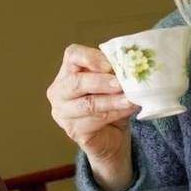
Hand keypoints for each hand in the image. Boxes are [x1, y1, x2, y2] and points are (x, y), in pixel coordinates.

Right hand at [47, 44, 137, 190]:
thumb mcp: (111, 83)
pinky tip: (130, 108)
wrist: (111, 136)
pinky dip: (117, 113)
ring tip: (131, 98)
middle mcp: (59, 92)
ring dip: (112, 100)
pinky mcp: (74, 131)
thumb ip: (113, 73)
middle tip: (121, 83)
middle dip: (101, 82)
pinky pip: (97, 120)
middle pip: (76, 82)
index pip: (72, 55)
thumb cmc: (109, 103)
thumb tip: (128, 67)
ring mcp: (63, 113)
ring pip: (88, 104)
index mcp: (67, 72)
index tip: (110, 64)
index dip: (91, 57)